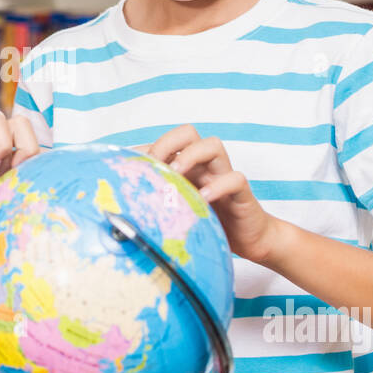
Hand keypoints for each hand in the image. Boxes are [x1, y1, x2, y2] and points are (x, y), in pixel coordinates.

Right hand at [0, 110, 40, 232]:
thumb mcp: (3, 201)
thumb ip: (21, 188)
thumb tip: (47, 181)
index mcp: (10, 158)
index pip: (33, 138)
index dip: (34, 153)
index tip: (25, 175)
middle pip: (21, 121)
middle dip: (23, 143)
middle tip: (12, 167)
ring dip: (0, 144)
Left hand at [133, 125, 282, 265]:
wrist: (249, 239)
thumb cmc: (210, 224)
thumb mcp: (177, 212)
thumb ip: (158, 202)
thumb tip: (123, 203)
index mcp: (187, 168)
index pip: (164, 145)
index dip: (145, 150)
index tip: (127, 169)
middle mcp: (204, 166)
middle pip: (188, 133)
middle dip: (167, 143)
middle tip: (155, 166)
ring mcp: (223, 176)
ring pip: (213, 145)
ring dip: (191, 155)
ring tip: (177, 174)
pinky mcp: (242, 193)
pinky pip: (235, 178)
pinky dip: (219, 185)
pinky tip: (204, 199)